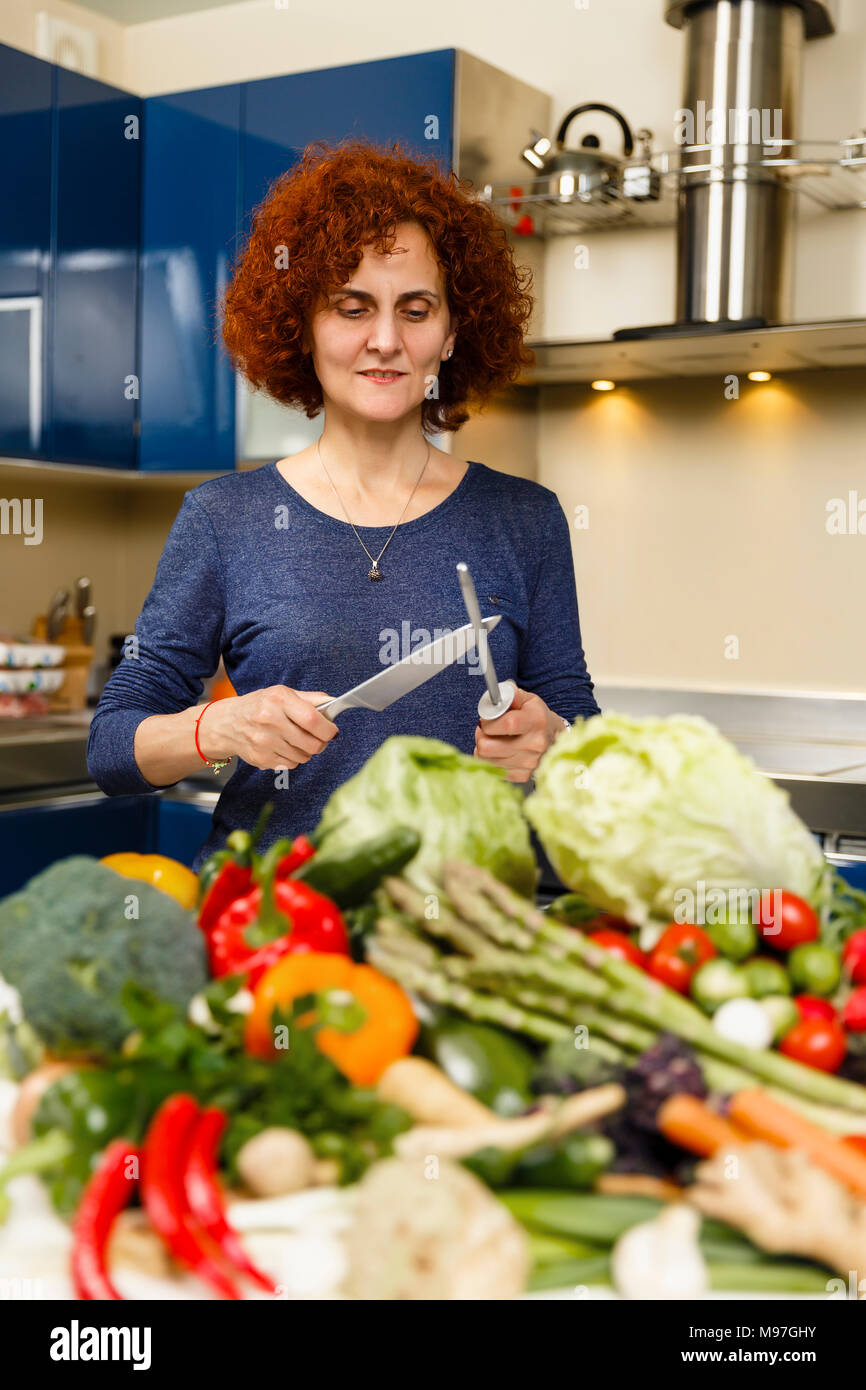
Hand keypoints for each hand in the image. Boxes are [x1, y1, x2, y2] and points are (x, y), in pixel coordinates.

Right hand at [198, 687, 338, 770]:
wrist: (227, 724)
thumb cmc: (259, 706)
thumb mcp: (282, 694)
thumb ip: (310, 699)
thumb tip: (334, 703)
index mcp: (278, 700)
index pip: (313, 719)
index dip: (328, 729)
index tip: (332, 731)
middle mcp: (270, 720)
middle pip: (312, 744)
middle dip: (321, 743)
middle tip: (319, 738)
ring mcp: (264, 742)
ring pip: (303, 757)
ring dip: (307, 751)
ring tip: (297, 741)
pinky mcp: (261, 759)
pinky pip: (290, 765)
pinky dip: (293, 759)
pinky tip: (284, 748)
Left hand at [473, 687, 564, 782]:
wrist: (555, 740)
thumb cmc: (536, 718)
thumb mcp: (528, 700)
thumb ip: (510, 695)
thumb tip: (496, 696)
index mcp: (536, 721)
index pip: (506, 725)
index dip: (488, 723)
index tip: (486, 719)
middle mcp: (535, 744)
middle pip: (487, 747)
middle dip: (481, 736)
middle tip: (486, 730)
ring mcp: (529, 763)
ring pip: (486, 759)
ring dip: (485, 748)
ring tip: (494, 739)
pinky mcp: (522, 776)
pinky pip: (492, 769)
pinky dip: (492, 760)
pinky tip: (500, 751)